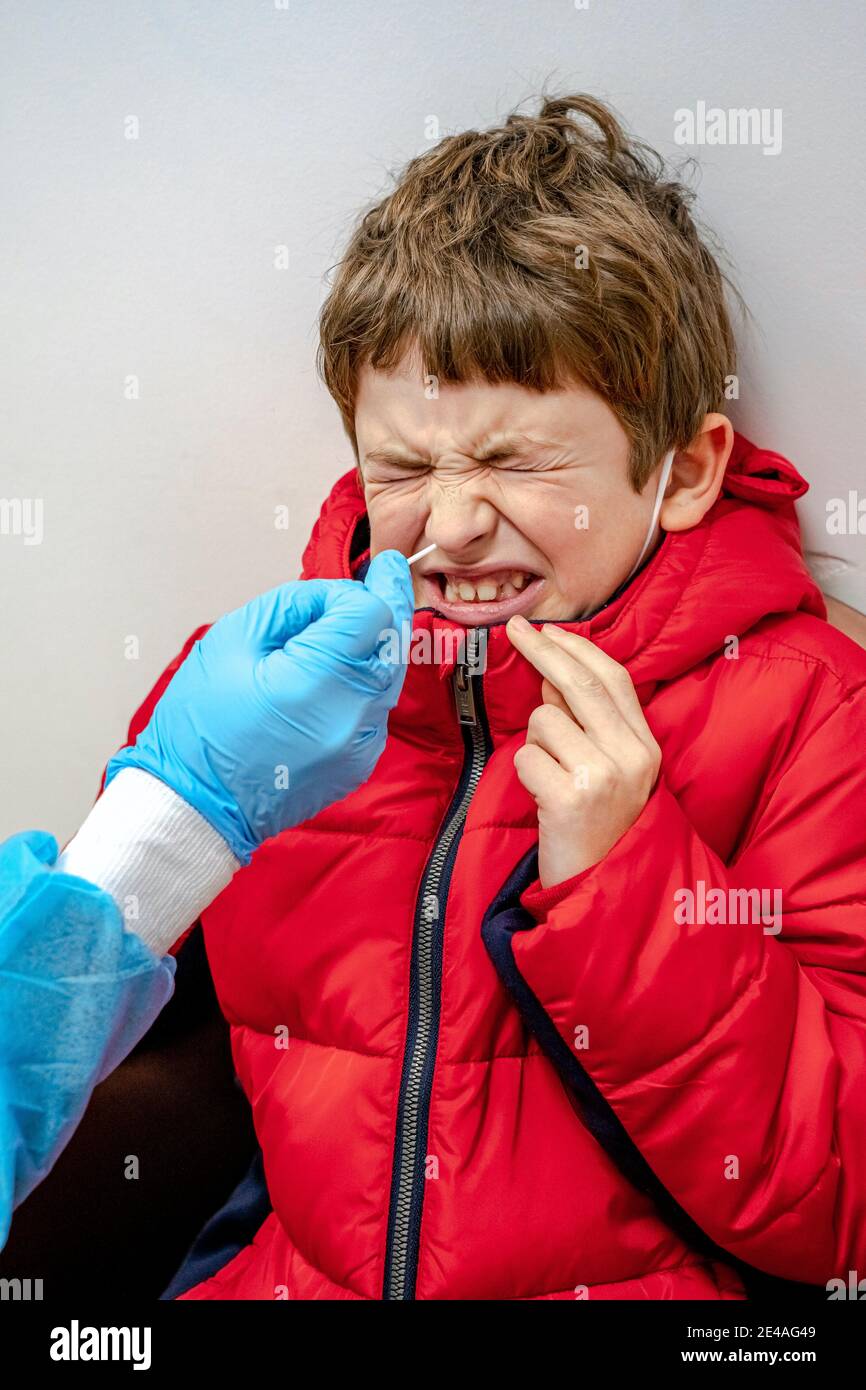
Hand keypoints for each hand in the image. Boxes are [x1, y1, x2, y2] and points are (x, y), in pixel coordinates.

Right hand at [106, 551, 413, 861]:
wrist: (194, 807)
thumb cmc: (199, 727)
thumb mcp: (231, 641)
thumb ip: (291, 607)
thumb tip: (330, 598)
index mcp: (317, 681)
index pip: (370, 614)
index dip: (355, 591)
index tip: (347, 580)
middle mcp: (351, 717)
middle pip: (393, 643)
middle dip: (386, 605)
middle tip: (387, 572)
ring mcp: (360, 746)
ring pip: (387, 677)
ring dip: (374, 647)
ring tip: (349, 625)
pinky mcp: (358, 764)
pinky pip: (374, 710)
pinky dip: (362, 686)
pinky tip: (333, 677)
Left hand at [505, 615, 660, 888]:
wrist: (603, 892)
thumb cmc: (599, 830)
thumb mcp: (609, 773)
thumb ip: (587, 726)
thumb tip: (552, 680)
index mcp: (646, 747)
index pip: (613, 679)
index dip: (578, 649)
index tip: (547, 630)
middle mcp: (630, 757)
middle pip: (579, 684)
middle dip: (542, 651)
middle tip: (515, 629)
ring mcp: (602, 777)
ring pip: (544, 722)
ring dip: (536, 745)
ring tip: (552, 781)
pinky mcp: (569, 798)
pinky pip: (526, 757)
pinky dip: (526, 774)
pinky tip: (544, 800)